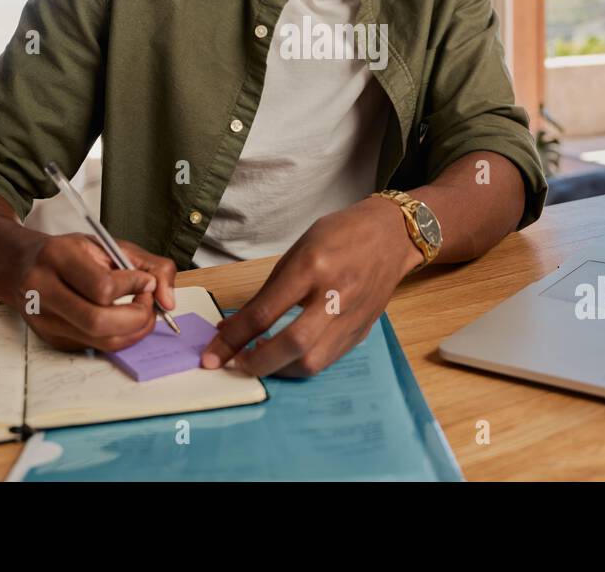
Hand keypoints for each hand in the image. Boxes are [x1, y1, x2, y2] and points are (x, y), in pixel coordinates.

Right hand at [2, 232, 177, 352]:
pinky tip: (119, 318)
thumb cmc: (69, 253)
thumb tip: (167, 301)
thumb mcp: (108, 244)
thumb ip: (150, 265)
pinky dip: (117, 335)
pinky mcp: (51, 339)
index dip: (134, 286)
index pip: (102, 287)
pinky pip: (95, 347)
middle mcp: (44, 290)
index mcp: (57, 257)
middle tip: (148, 303)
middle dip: (137, 317)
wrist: (21, 264)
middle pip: (98, 322)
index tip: (146, 281)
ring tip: (138, 310)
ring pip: (99, 341)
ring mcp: (44, 320)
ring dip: (132, 330)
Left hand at [200, 196, 420, 376]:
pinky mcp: (362, 331)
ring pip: (313, 361)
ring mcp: (352, 316)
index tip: (213, 356)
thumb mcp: (297, 250)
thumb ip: (267, 291)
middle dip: (257, 363)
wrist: (391, 235)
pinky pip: (328, 359)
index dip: (234, 339)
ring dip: (279, 369)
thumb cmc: (340, 235)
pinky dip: (302, 364)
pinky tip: (288, 357)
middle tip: (236, 365)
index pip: (265, 312)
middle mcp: (334, 294)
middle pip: (292, 344)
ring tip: (261, 360)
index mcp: (312, 267)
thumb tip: (232, 326)